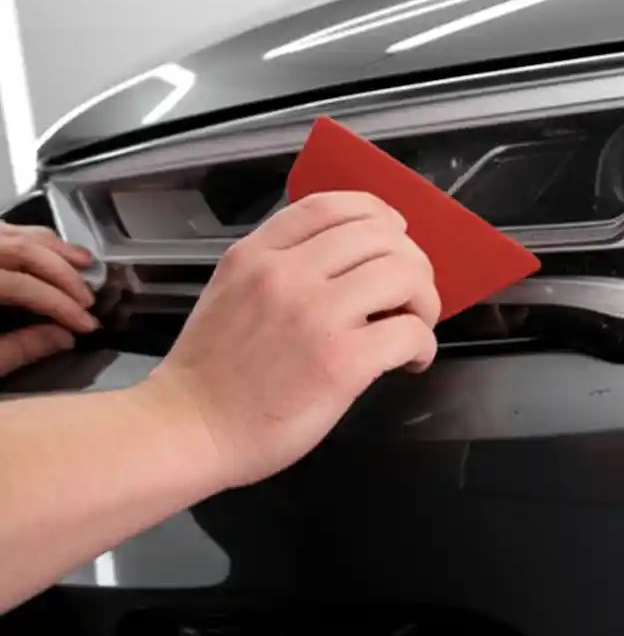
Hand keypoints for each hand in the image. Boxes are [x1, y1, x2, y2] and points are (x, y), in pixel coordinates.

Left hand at [0, 223, 96, 375]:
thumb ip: (18, 348)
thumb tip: (63, 337)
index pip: (21, 285)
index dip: (59, 304)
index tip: (87, 325)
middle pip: (23, 249)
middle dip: (63, 274)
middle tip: (88, 300)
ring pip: (14, 232)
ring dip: (53, 248)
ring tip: (84, 263)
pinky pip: (2, 229)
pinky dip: (28, 237)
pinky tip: (48, 249)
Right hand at [140, 192, 440, 487]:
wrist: (187, 430)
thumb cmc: (211, 374)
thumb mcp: (231, 291)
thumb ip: (279, 267)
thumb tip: (347, 262)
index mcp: (257, 254)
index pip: (333, 205)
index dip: (378, 214)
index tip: (395, 236)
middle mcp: (286, 274)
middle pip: (382, 235)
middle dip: (411, 263)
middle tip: (410, 295)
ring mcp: (316, 315)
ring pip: (404, 274)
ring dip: (424, 300)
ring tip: (414, 325)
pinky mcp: (342, 361)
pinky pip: (410, 331)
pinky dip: (424, 345)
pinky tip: (411, 361)